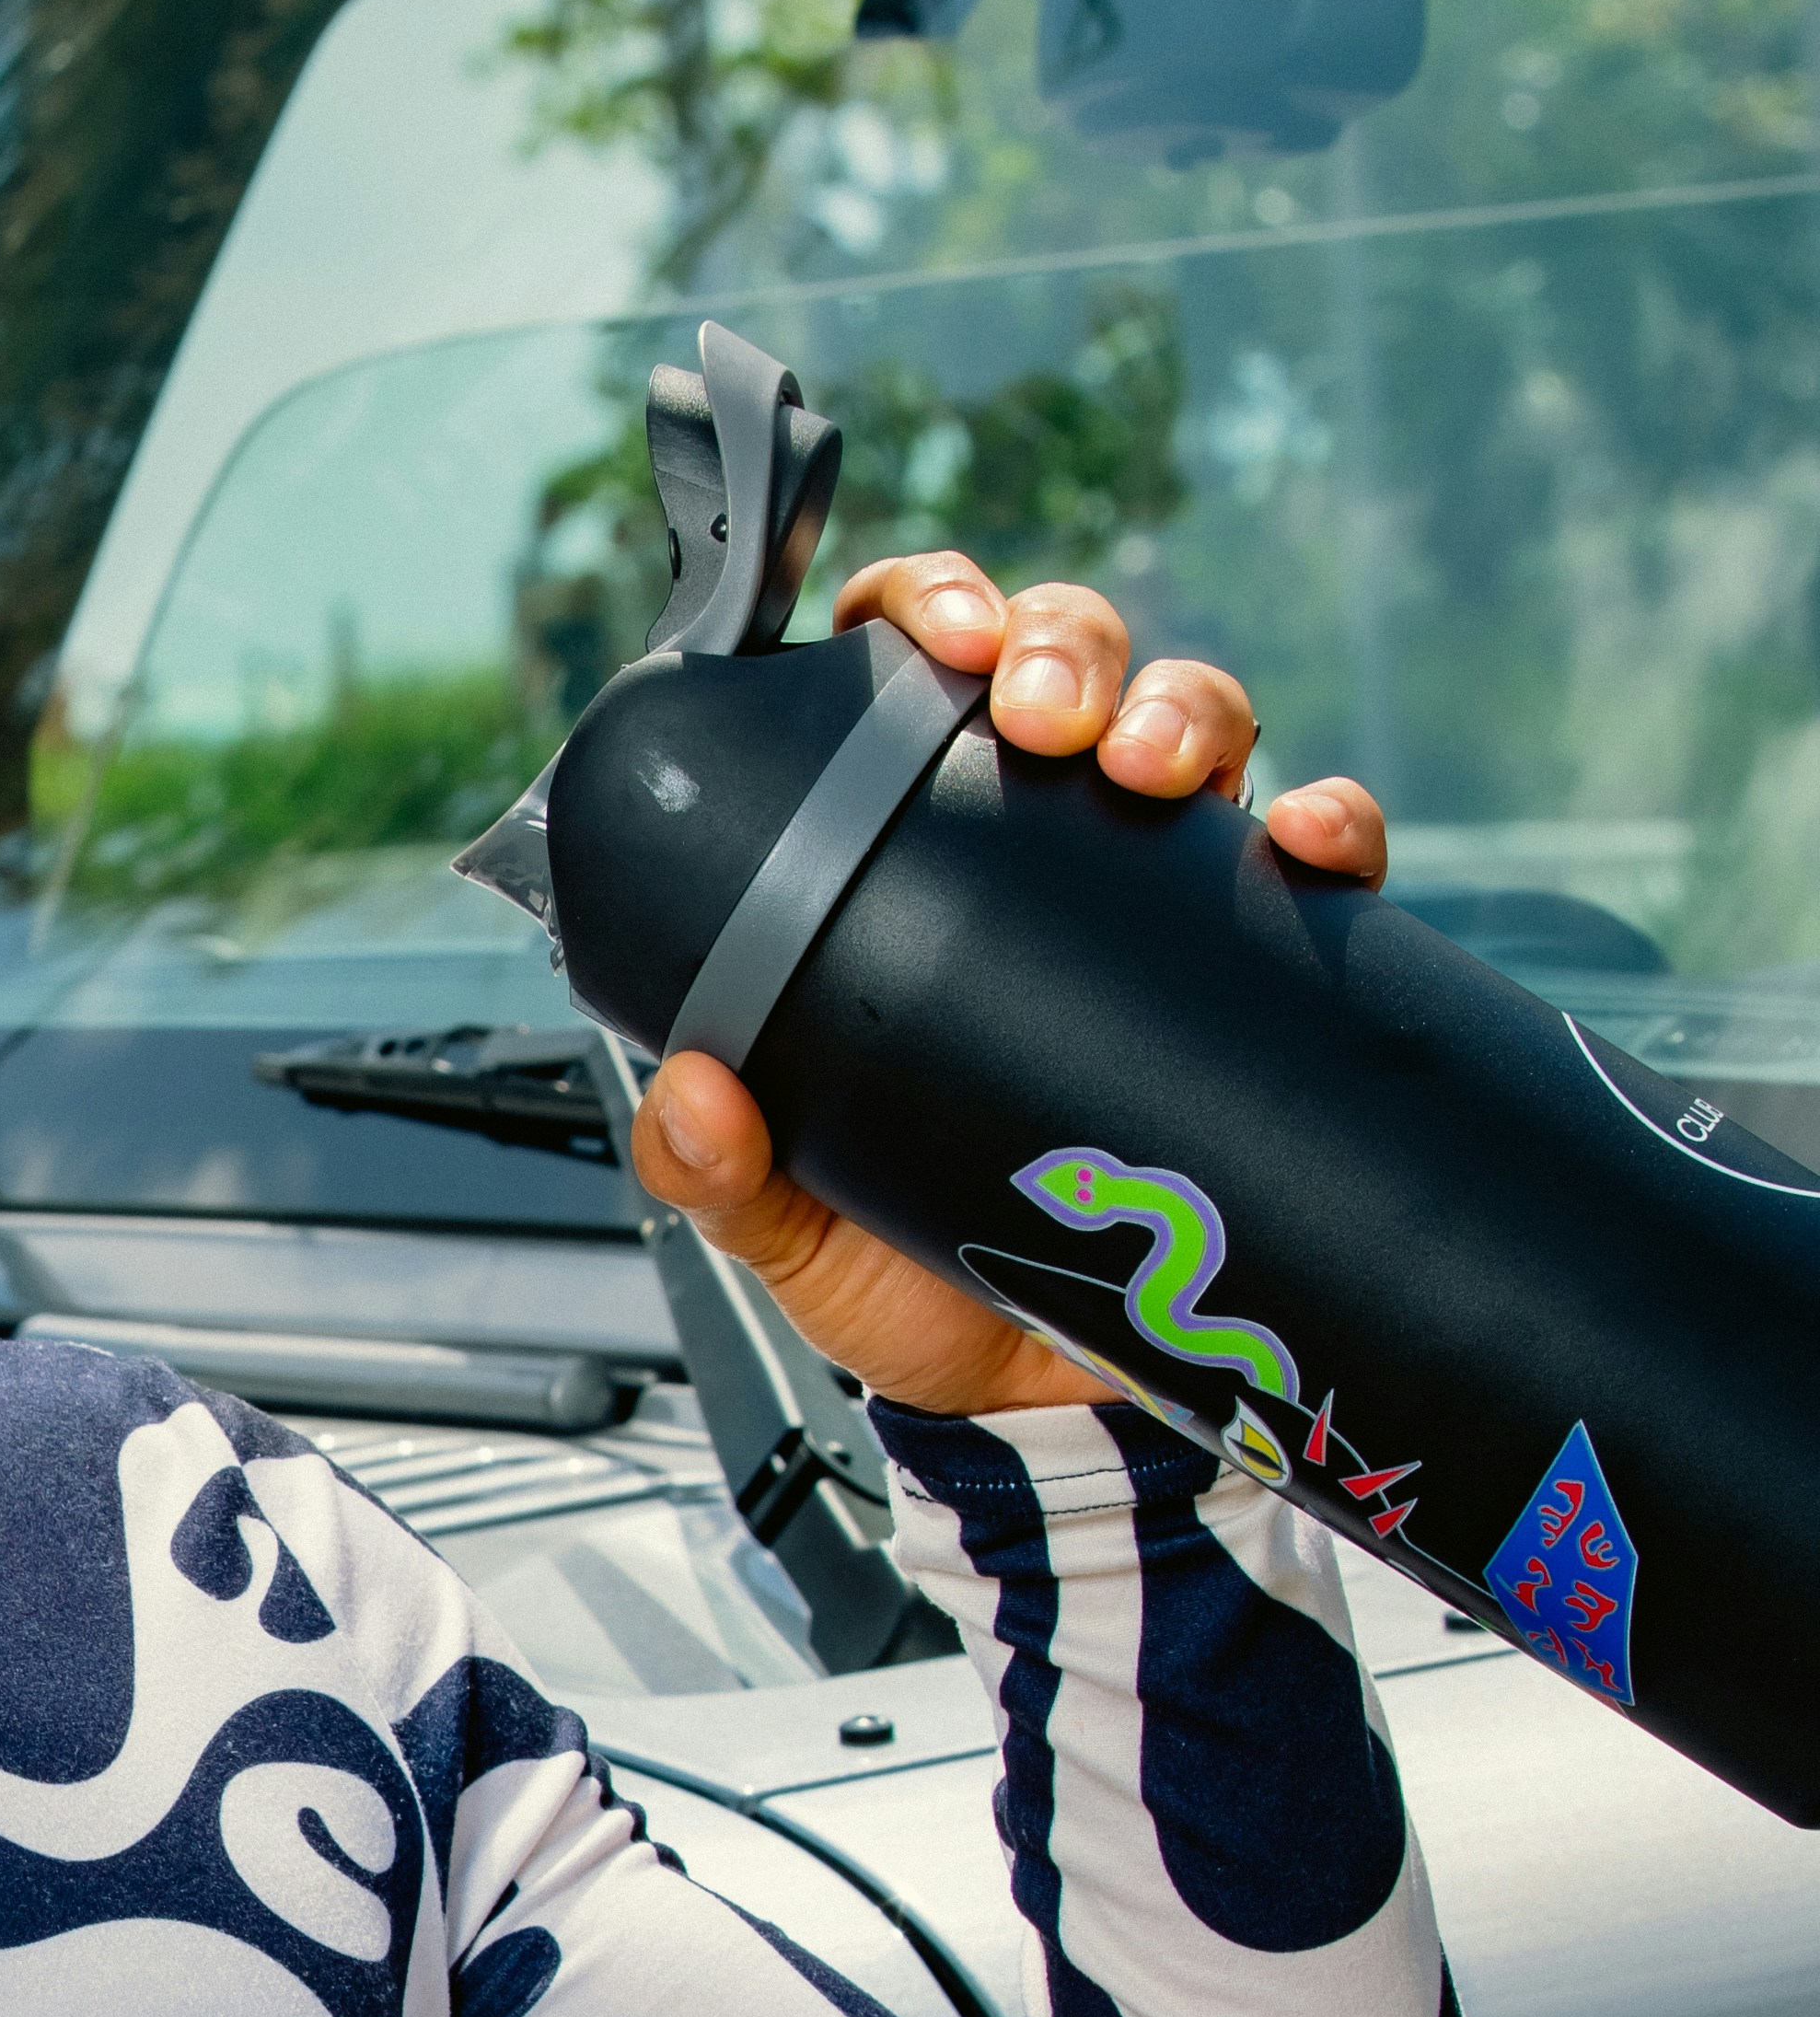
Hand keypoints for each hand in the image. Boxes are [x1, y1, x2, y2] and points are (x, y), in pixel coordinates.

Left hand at [623, 555, 1387, 1421]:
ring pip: (1195, 723)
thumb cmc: (919, 1286)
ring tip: (1149, 767)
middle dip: (1067, 646)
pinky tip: (1306, 842)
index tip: (933, 634)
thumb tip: (689, 1091)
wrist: (1058, 1407)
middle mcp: (1039, 853)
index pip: (902, 680)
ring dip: (1184, 706)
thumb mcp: (796, 1237)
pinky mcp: (1267, 968)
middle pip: (1067, 664)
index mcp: (909, 863)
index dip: (921, 610)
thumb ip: (725, 1176)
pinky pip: (1319, 858)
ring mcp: (1159, 899)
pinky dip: (1328, 823)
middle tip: (1040, 711)